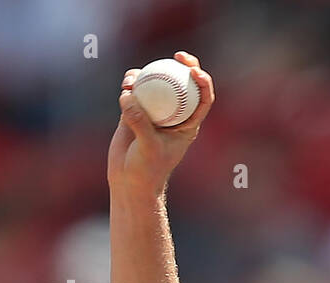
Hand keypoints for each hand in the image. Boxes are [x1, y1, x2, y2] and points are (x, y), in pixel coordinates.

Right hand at [107, 51, 214, 197]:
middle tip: (177, 56)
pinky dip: (131, 84)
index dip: (203, 82)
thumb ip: (140, 121)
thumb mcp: (147, 146)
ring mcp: (155, 112)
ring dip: (149, 74)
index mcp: (188, 125)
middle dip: (185, 66)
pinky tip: (126, 84)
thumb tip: (129, 95)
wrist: (129, 180)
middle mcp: (174, 115)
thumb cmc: (147, 170)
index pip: (203, 100)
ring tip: (136, 77)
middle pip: (184, 85)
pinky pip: (135, 90)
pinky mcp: (136, 111)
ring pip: (157, 84)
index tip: (193, 71)